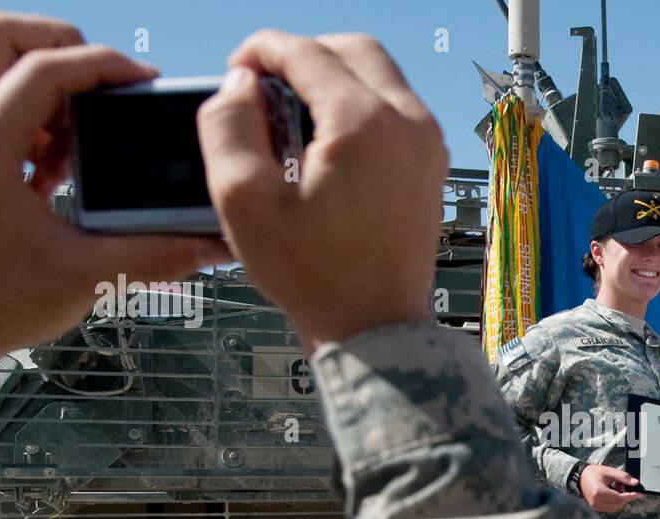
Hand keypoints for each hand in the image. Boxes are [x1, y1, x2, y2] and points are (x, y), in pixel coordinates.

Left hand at [0, 12, 228, 361]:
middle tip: (101, 80)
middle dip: (60, 45)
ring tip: (78, 141)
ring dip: (45, 86)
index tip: (142, 82)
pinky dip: (27, 117)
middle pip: (2, 35)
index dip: (105, 65)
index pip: (48, 68)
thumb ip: (154, 254)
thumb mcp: (83, 276)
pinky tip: (54, 169)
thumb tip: (209, 244)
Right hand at [197, 31, 447, 350]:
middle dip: (303, 54)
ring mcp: (428, 143)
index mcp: (363, 124)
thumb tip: (239, 85)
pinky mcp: (432, 164)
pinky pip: (397, 106)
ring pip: (380, 73)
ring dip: (333, 76)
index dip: (260, 52)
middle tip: (265, 86)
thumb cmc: (313, 278)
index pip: (305, 52)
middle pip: (352, 48)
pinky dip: (361, 104)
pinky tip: (326, 140)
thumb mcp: (243, 202)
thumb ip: (227, 127)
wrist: (373, 328)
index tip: (237, 75)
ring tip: (293, 115)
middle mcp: (408, 123)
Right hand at [579, 465, 642, 513]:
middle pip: (619, 504)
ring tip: (616, 488)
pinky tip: (612, 492)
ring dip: (620, 499)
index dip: (631, 496)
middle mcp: (596, 501)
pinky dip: (615, 502)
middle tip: (622, 485)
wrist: (580, 477)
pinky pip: (610, 508)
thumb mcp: (609, 472)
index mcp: (599, 492)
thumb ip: (623, 477)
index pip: (620, 498)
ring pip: (616, 508)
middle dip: (625, 496)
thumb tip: (635, 483)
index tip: (639, 494)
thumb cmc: (593, 473)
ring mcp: (595, 506)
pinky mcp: (595, 508)